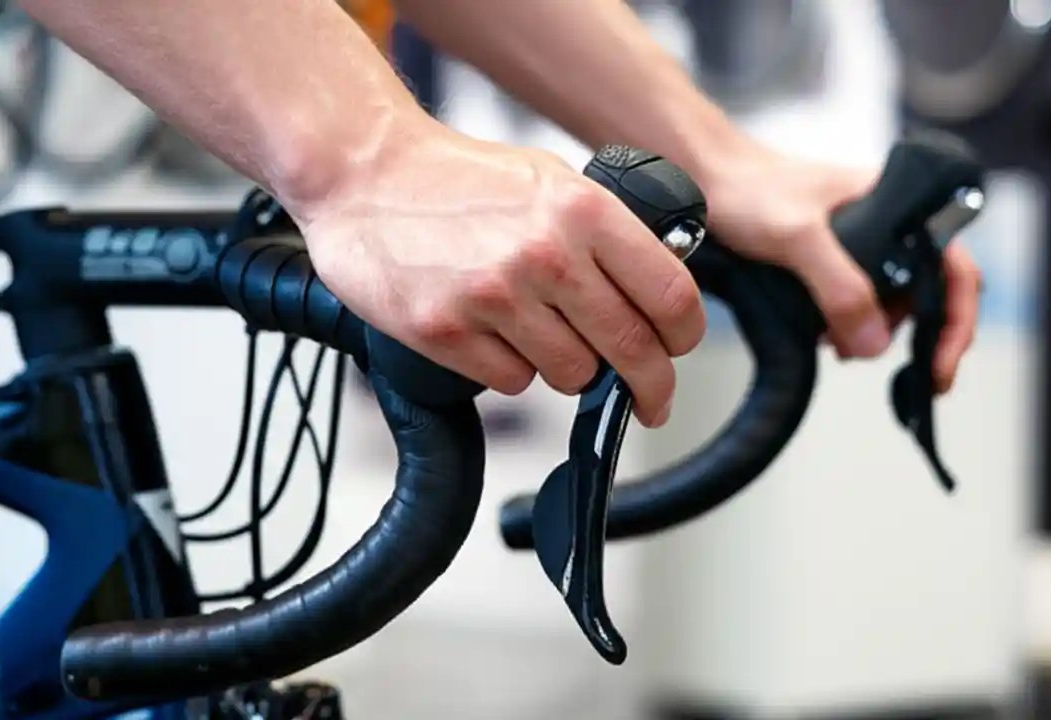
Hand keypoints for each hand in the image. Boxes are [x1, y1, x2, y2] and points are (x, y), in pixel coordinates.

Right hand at [294, 120, 705, 425]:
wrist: (365, 176)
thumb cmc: (456, 179)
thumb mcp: (549, 181)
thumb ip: (605, 232)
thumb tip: (655, 291)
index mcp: (583, 211)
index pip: (670, 296)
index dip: (684, 336)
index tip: (678, 350)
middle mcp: (546, 255)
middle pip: (631, 351)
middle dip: (649, 386)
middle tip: (649, 399)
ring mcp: (494, 297)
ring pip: (572, 375)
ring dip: (569, 370)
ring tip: (540, 335)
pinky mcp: (446, 332)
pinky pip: (512, 382)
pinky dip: (512, 368)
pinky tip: (492, 334)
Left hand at [697, 141, 980, 392]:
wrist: (705, 177)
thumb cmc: (749, 188)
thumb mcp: (797, 237)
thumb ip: (839, 285)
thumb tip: (875, 343)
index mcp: (901, 204)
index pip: (955, 268)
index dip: (956, 321)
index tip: (940, 365)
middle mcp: (890, 222)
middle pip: (926, 293)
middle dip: (904, 333)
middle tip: (866, 355)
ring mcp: (863, 242)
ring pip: (888, 302)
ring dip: (869, 332)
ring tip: (835, 344)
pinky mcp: (832, 259)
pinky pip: (856, 301)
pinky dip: (845, 325)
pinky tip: (822, 335)